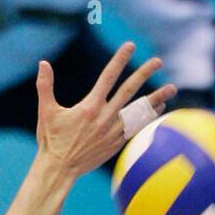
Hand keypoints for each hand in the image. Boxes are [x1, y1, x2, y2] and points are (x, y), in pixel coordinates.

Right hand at [35, 42, 175, 178]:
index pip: (108, 77)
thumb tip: (42, 63)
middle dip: (145, 73)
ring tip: (172, 89)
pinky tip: (159, 109)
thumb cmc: (51, 140)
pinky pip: (137, 127)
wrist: (60, 169)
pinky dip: (149, 116)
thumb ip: (45, 86)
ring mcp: (113, 131)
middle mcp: (105, 117)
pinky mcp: (116, 144)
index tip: (130, 45)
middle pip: (130, 90)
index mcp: (90, 106)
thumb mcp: (46, 111)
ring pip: (139, 111)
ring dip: (156, 99)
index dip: (119, 59)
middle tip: (158, 61)